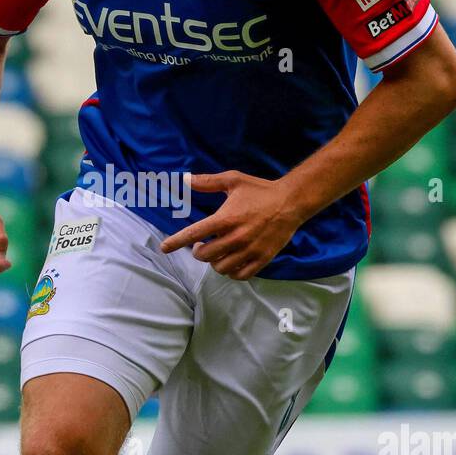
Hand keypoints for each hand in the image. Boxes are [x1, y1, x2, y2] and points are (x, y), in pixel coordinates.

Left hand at [159, 171, 303, 280]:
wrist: (291, 202)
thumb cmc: (260, 190)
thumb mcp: (233, 181)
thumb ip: (207, 182)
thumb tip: (183, 178)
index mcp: (226, 218)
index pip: (194, 233)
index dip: (176, 241)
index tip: (164, 247)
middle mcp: (236, 237)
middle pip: (205, 255)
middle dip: (198, 251)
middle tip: (202, 245)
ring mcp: (249, 250)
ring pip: (221, 268)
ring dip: (214, 262)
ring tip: (217, 253)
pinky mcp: (262, 259)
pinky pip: (240, 275)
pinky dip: (232, 272)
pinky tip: (231, 262)